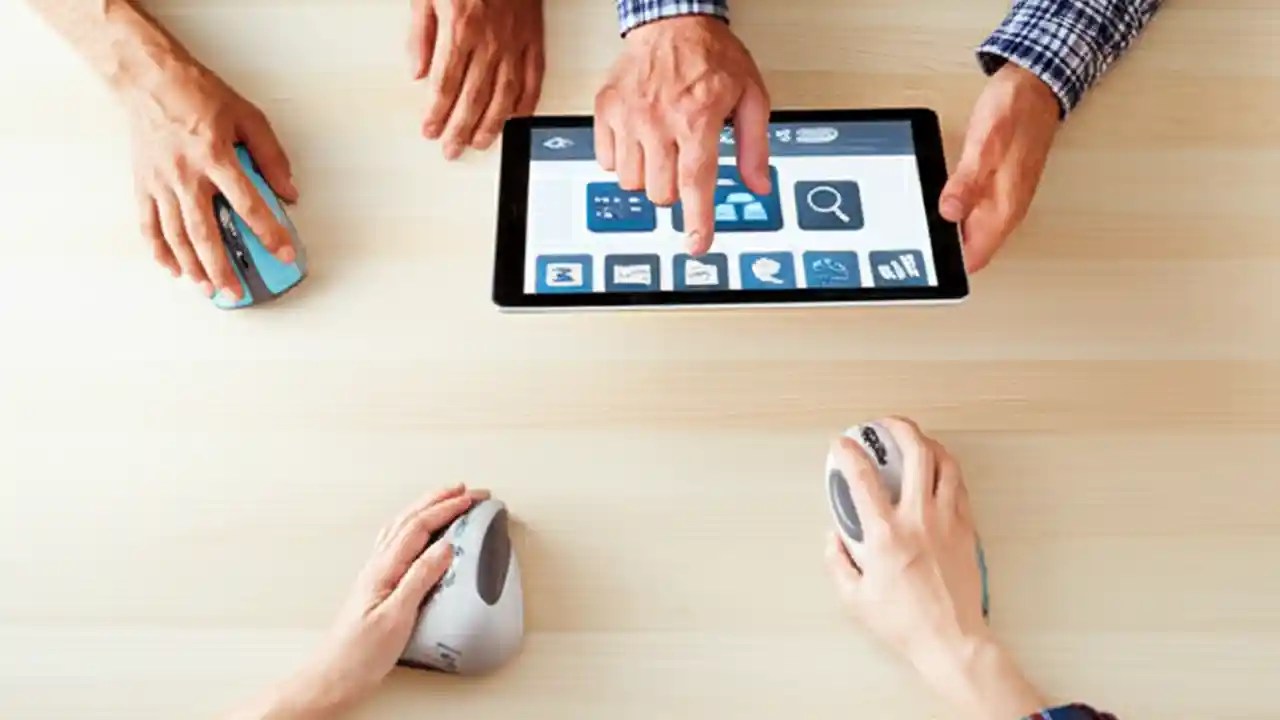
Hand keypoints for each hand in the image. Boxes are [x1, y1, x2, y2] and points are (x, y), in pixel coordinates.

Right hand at [127, 62, 296, 300]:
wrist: (150, 79)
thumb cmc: (199, 95)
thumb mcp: (247, 117)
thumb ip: (271, 157)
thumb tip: (289, 192)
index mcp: (215, 156)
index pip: (247, 204)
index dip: (268, 232)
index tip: (284, 254)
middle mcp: (185, 174)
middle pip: (204, 232)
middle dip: (221, 267)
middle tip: (237, 293)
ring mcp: (161, 182)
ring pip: (175, 234)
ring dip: (193, 266)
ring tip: (209, 289)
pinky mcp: (143, 184)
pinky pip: (149, 224)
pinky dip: (160, 250)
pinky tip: (173, 269)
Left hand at [228, 485, 486, 718]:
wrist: (336, 674)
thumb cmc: (362, 653)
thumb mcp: (397, 617)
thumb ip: (419, 579)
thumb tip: (444, 548)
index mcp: (384, 568)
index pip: (419, 526)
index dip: (446, 509)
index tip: (470, 500)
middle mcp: (378, 564)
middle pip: (410, 518)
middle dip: (440, 499)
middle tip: (466, 490)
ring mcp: (376, 572)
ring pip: (402, 526)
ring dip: (426, 506)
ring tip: (447, 497)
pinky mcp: (379, 582)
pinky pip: (398, 540)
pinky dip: (414, 524)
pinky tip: (420, 530)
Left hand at [411, 0, 544, 158]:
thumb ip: (420, 34)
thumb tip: (418, 71)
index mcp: (460, 29)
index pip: (445, 85)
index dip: (437, 114)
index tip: (430, 130)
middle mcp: (490, 41)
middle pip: (473, 98)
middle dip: (460, 129)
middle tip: (451, 148)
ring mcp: (515, 43)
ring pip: (504, 96)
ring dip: (491, 124)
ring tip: (479, 142)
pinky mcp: (533, 39)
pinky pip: (532, 78)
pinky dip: (525, 103)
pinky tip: (515, 118)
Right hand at [594, 16, 769, 254]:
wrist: (672, 20)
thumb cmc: (711, 55)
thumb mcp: (751, 95)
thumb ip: (756, 146)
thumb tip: (759, 184)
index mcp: (698, 119)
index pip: (696, 184)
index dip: (698, 221)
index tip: (697, 244)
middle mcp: (660, 120)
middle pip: (662, 192)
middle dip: (676, 190)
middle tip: (683, 164)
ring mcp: (629, 117)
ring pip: (633, 182)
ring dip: (649, 177)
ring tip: (661, 149)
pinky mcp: (606, 110)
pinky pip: (607, 161)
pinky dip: (623, 161)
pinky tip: (639, 141)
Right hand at [824, 418, 1044, 718]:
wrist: (951, 639)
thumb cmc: (905, 622)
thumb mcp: (854, 598)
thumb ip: (837, 562)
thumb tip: (834, 538)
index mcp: (886, 534)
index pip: (862, 477)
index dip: (849, 452)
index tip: (842, 443)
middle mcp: (919, 520)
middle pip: (915, 453)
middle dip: (899, 428)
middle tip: (886, 424)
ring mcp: (947, 521)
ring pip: (944, 463)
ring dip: (928, 443)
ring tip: (916, 439)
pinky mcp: (967, 529)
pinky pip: (959, 486)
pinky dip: (947, 469)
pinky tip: (938, 470)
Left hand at [939, 63, 1060, 273]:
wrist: (1036, 86)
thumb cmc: (1014, 111)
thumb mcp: (983, 146)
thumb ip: (966, 183)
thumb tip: (949, 214)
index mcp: (1003, 208)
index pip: (976, 257)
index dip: (949, 262)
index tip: (925, 256)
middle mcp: (1006, 209)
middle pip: (971, 248)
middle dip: (945, 248)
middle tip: (916, 240)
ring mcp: (1003, 198)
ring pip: (973, 230)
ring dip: (950, 230)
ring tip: (923, 223)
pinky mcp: (999, 184)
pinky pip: (975, 211)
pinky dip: (956, 211)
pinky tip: (942, 201)